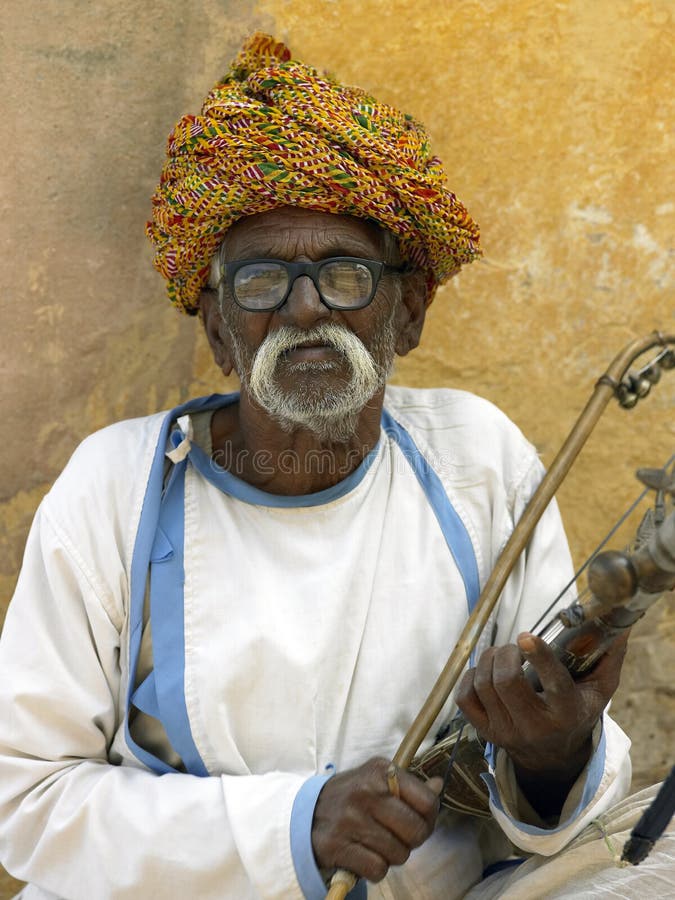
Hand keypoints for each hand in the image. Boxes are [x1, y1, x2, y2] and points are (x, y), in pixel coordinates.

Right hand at [311, 757, 441, 882]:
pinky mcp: (337, 845)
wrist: (306, 813)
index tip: (418, 819)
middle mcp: (366, 792)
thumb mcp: (377, 780)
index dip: (429, 817)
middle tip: (399, 836)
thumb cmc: (351, 796)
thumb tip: (439, 786)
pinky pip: (377, 869)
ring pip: (399, 853)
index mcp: (380, 771)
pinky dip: (375, 868)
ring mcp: (350, 819)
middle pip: (416, 831)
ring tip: (377, 843)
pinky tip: (365, 855)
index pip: (426, 801)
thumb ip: (409, 785)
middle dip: (412, 840)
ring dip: (392, 855)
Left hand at [455, 632, 627, 813]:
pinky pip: (464, 698)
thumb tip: (619, 627)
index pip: (553, 685)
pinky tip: (483, 670)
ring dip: (488, 659)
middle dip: (506, 654)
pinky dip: (469, 676)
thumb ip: (608, 659)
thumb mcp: (599, 691)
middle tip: (514, 647)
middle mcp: (535, 726)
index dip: (539, 657)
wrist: (553, 755)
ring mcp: (507, 732)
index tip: (526, 636)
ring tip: (501, 654)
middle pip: (507, 682)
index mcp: (566, 713)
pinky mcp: (486, 732)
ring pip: (483, 686)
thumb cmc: (577, 711)